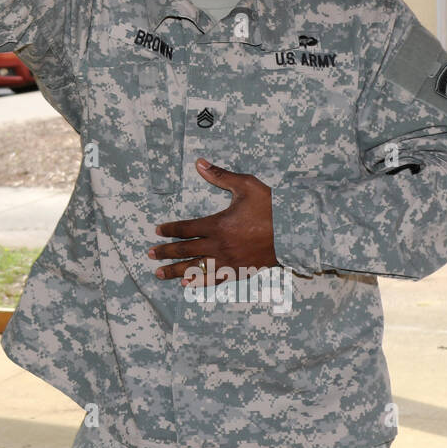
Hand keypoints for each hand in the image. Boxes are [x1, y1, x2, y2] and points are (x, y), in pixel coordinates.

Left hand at [148, 158, 278, 283]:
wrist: (295, 230)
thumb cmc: (271, 206)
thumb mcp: (245, 186)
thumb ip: (220, 176)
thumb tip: (199, 162)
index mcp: (218, 224)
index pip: (186, 228)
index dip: (170, 229)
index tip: (158, 230)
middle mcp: (219, 245)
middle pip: (185, 249)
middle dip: (166, 252)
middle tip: (151, 254)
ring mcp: (229, 261)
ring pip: (196, 267)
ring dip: (176, 271)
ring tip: (159, 274)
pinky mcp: (240, 271)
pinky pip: (215, 279)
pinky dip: (199, 282)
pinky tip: (187, 285)